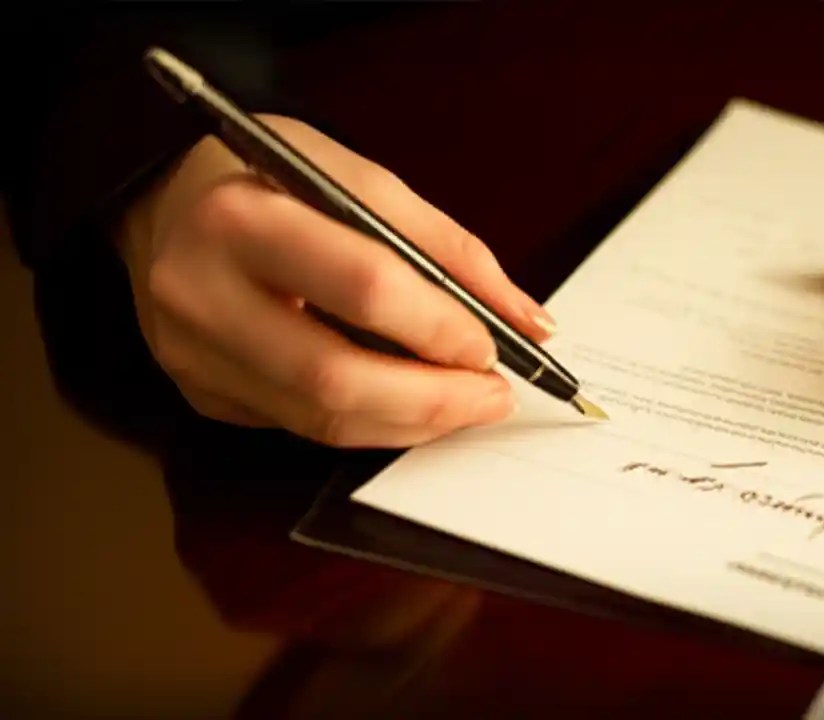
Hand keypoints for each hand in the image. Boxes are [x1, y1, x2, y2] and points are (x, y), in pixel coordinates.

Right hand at [116, 115, 555, 446]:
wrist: (166, 198)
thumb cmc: (271, 177)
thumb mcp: (361, 179)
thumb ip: (449, 249)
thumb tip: (529, 322)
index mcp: (242, 219)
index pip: (362, 287)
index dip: (439, 326)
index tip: (493, 345)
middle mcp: (201, 295)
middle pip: (336, 378)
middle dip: (433, 400)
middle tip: (493, 396)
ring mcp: (192, 355)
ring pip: (321, 419)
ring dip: (410, 421)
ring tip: (463, 403)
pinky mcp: (201, 392)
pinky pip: (301, 425)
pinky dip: (370, 420)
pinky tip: (407, 403)